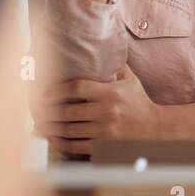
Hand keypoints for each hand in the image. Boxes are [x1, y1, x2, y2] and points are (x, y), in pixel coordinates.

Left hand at [36, 66, 163, 157]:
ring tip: (39, 125)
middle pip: (67, 111)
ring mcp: (105, 130)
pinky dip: (61, 143)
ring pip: (68, 130)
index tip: (44, 93)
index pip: (76, 88)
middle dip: (48, 112)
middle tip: (36, 111)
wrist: (157, 129)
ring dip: (50, 128)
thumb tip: (104, 49)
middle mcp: (107, 111)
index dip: (56, 90)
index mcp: (111, 92)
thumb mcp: (131, 82)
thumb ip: (117, 67)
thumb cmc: (141, 103)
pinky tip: (53, 139)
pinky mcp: (104, 146)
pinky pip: (76, 146)